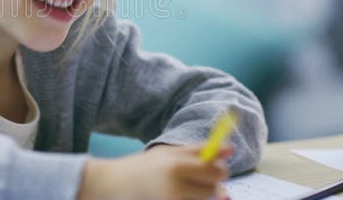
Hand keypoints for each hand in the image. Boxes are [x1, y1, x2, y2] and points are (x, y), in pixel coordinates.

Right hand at [77, 142, 232, 199]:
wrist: (111, 186)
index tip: (214, 167)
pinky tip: (175, 197)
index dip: (219, 169)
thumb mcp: (167, 153)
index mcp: (176, 166)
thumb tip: (231, 148)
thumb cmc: (141, 168)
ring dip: (200, 196)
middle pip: (214, 190)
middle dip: (211, 185)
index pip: (215, 170)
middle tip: (195, 180)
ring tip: (181, 189)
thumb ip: (199, 150)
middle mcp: (174, 187)